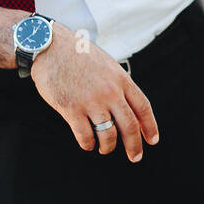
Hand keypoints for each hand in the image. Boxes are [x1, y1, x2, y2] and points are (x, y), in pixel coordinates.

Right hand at [29, 23, 159, 162]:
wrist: (51, 46)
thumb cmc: (78, 55)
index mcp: (121, 79)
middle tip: (135, 157)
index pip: (143, 107)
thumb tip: (127, 106)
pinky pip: (85, 136)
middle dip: (134, 146)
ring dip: (107, 147)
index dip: (150, 126)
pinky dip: (88, 144)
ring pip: (108, 135)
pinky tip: (88, 143)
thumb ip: (118, 84)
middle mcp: (110, 92)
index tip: (153, 140)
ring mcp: (91, 101)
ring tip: (104, 148)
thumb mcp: (107, 64)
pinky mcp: (71, 109)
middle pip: (129, 126)